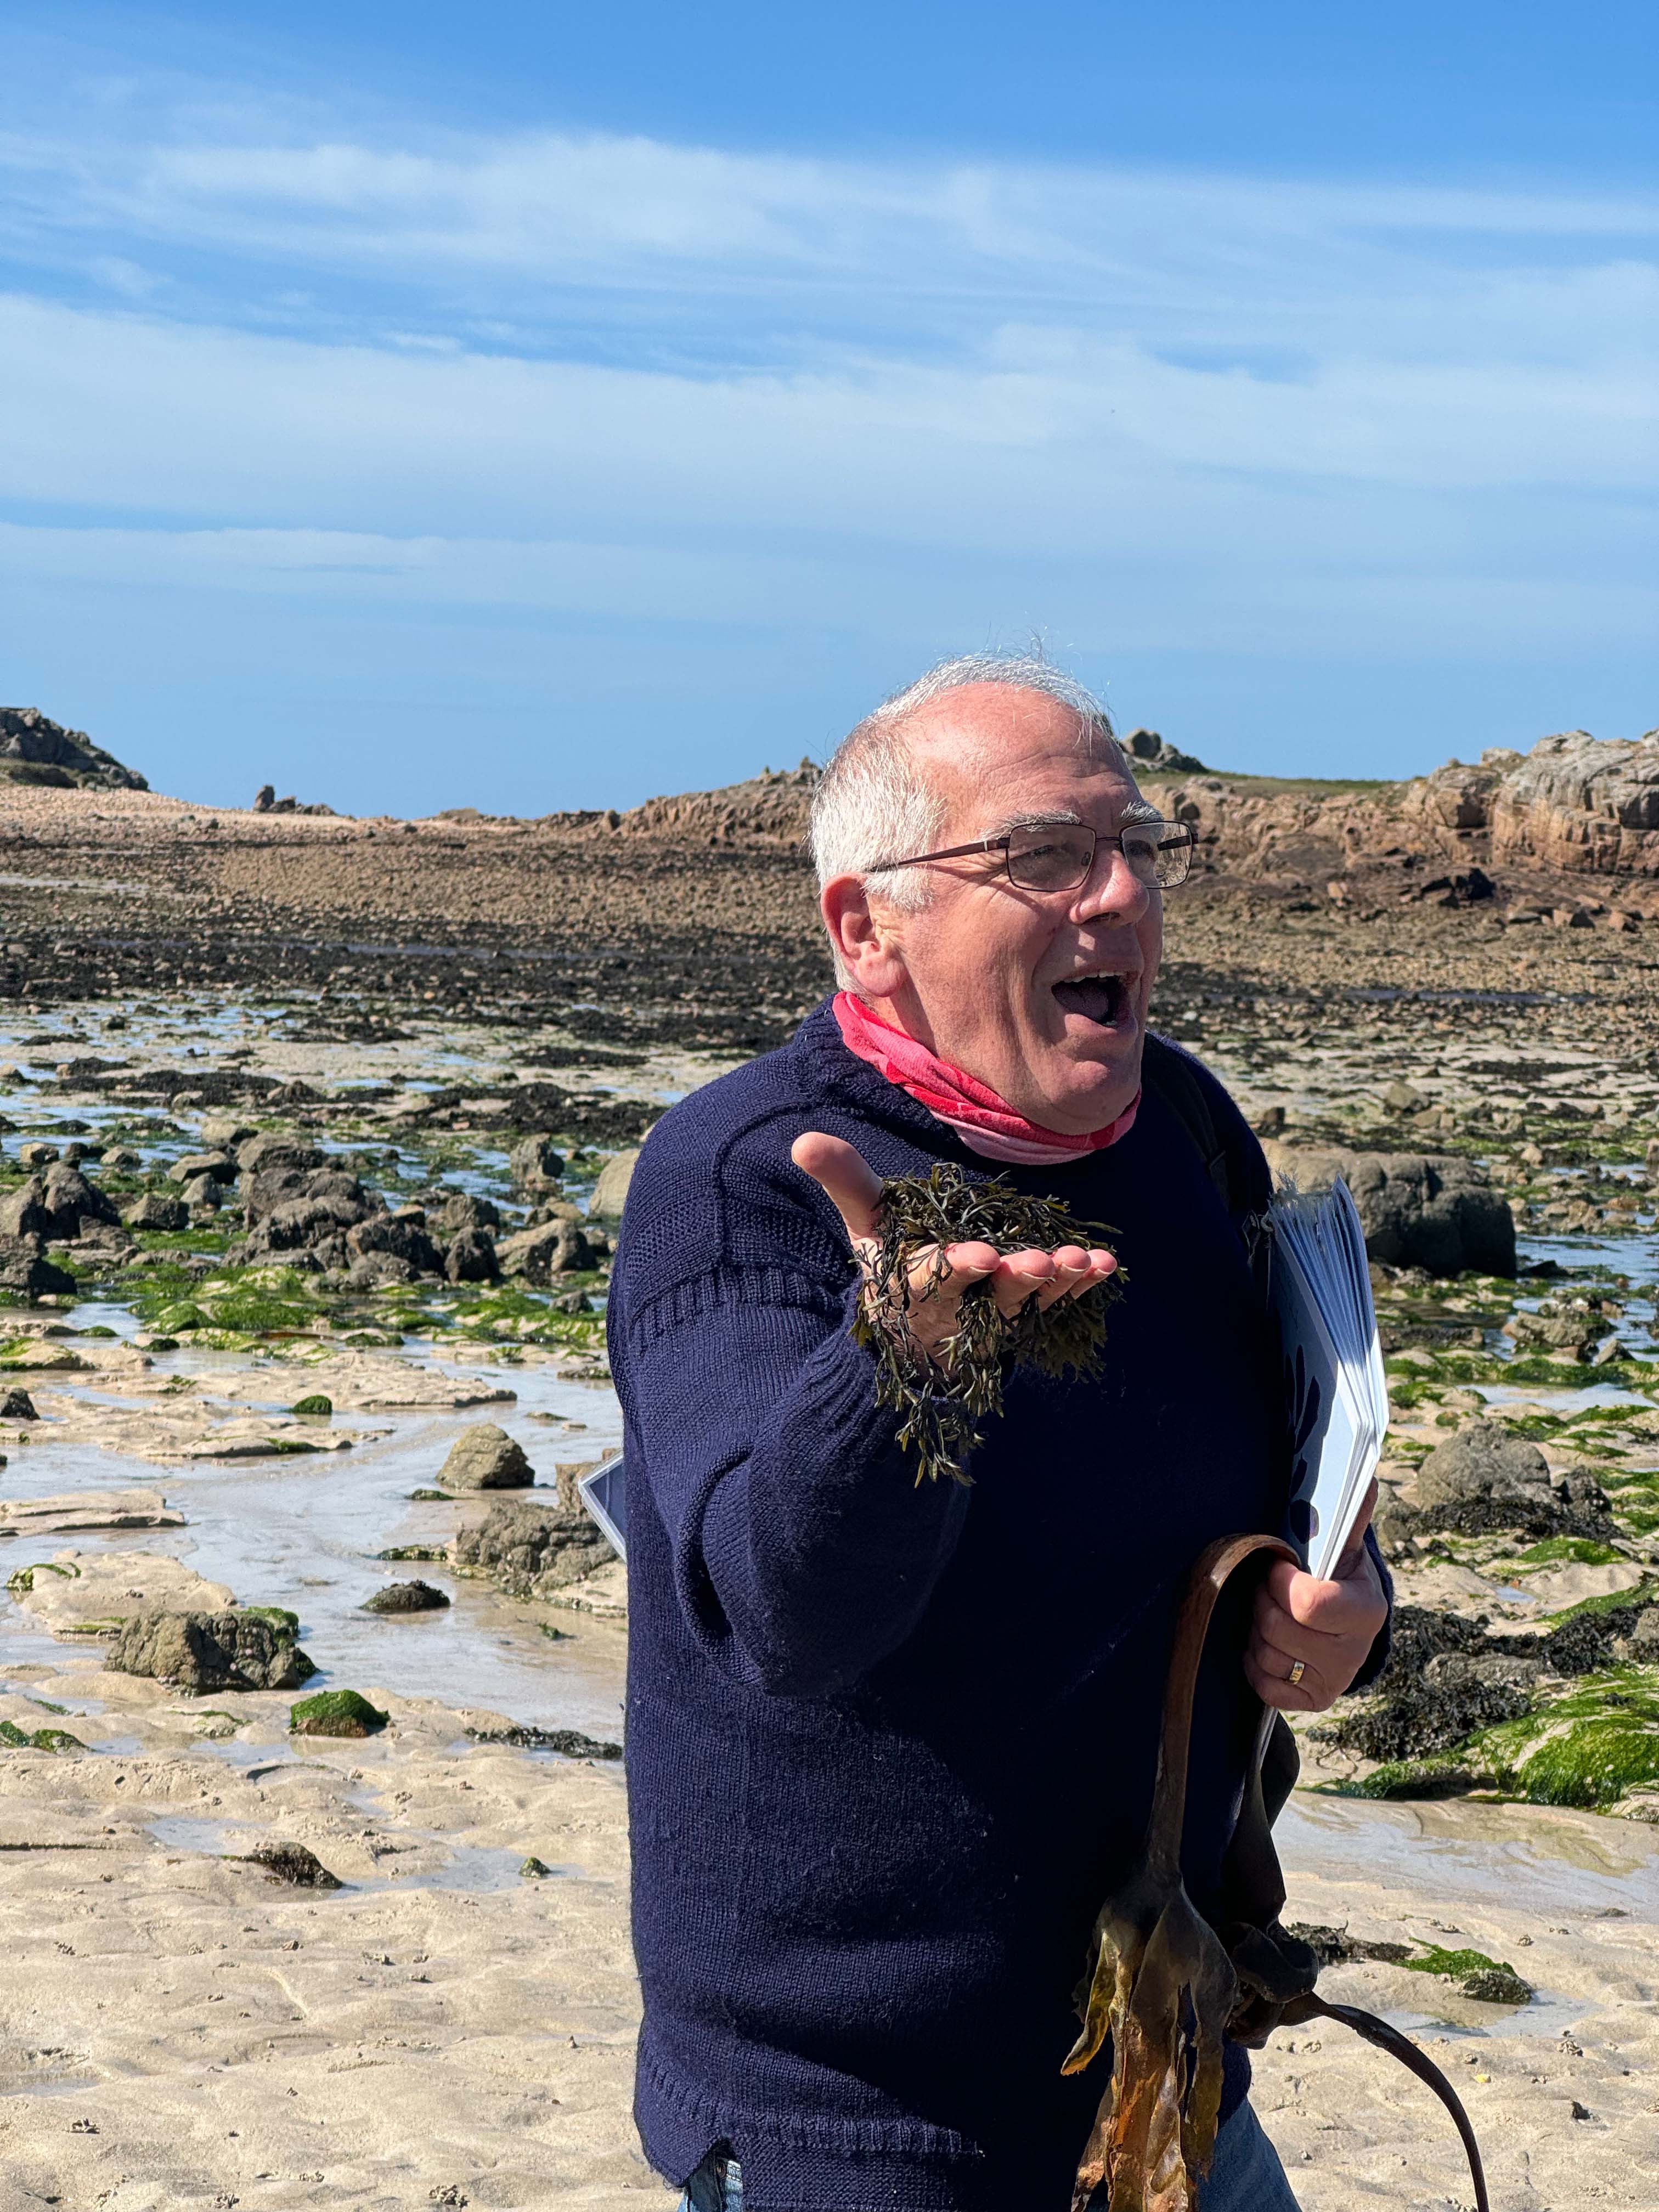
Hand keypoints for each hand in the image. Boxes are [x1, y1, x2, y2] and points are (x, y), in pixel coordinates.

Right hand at [790, 1131, 1118, 1366]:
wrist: (912, 1330)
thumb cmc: (889, 1262)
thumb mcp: (865, 1224)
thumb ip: (844, 1181)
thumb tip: (804, 1139)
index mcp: (915, 1279)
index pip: (934, 1276)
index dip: (958, 1267)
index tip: (982, 1255)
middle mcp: (958, 1304)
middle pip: (990, 1295)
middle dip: (1016, 1279)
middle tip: (1041, 1262)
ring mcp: (995, 1314)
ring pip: (1029, 1302)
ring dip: (1057, 1281)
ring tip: (1082, 1260)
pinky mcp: (1024, 1316)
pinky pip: (1055, 1304)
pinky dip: (1080, 1286)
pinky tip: (1106, 1266)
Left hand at [1245, 1482, 1387, 1712]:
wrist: (1344, 1626)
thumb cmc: (1336, 1577)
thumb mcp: (1343, 1548)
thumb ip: (1349, 1516)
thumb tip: (1367, 1479)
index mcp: (1366, 1610)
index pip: (1309, 1603)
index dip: (1281, 1582)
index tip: (1276, 1566)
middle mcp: (1354, 1652)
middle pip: (1278, 1627)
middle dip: (1263, 1601)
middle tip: (1267, 1588)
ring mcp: (1334, 1681)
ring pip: (1267, 1655)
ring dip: (1257, 1631)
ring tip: (1271, 1613)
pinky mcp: (1313, 1702)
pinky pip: (1263, 1684)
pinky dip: (1256, 1663)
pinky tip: (1270, 1645)